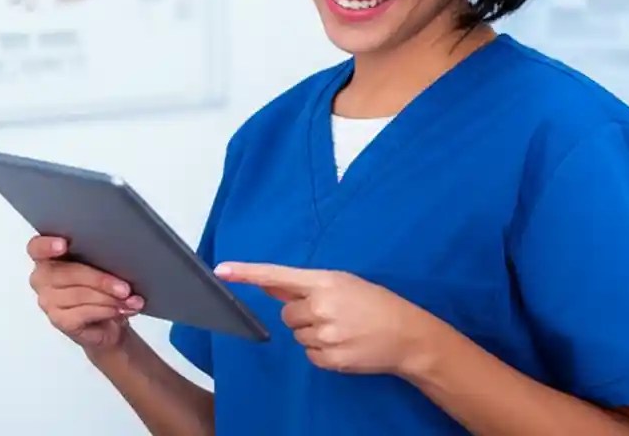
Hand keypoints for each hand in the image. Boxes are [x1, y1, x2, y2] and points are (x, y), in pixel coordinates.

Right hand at [27, 235, 144, 350]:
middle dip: (100, 280)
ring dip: (109, 297)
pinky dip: (106, 310)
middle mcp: (42, 278)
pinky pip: (84, 312)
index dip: (47, 245)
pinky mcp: (59, 320)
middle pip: (67, 273)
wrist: (109, 324)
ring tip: (129, 299)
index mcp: (49, 257)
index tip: (64, 244)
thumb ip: (100, 257)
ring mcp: (48, 301)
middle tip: (125, 287)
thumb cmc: (102, 288)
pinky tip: (120, 309)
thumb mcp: (102, 266)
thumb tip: (118, 258)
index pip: (37, 247)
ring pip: (79, 294)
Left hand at [215, 262, 441, 375]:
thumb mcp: (342, 283)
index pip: (277, 276)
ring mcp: (324, 335)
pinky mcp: (329, 359)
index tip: (222, 270)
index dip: (247, 273)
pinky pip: (309, 354)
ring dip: (312, 332)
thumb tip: (270, 285)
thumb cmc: (375, 303)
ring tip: (341, 328)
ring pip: (297, 335)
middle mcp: (320, 307)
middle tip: (331, 313)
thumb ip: (303, 285)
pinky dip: (321, 350)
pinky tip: (343, 343)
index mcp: (324, 282)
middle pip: (286, 313)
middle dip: (302, 313)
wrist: (406, 335)